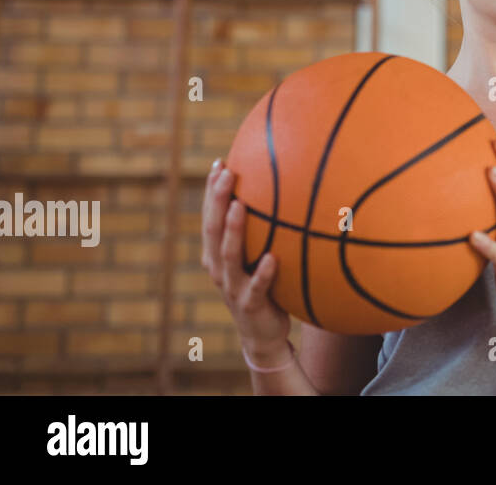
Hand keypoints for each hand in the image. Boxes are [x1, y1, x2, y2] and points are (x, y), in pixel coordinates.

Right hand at [201, 157, 291, 361]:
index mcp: (216, 253)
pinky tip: (273, 258)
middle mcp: (218, 267)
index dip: (212, 191)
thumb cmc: (262, 283)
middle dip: (217, 200)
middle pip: (213, 229)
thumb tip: (285, 186)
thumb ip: (264, 227)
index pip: (210, 216)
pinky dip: (263, 272)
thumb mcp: (258, 252)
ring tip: (239, 206)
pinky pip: (258, 287)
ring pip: (228, 256)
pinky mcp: (250, 304)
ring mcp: (233, 286)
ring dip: (234, 230)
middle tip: (227, 172)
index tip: (219, 163)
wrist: (262, 332)